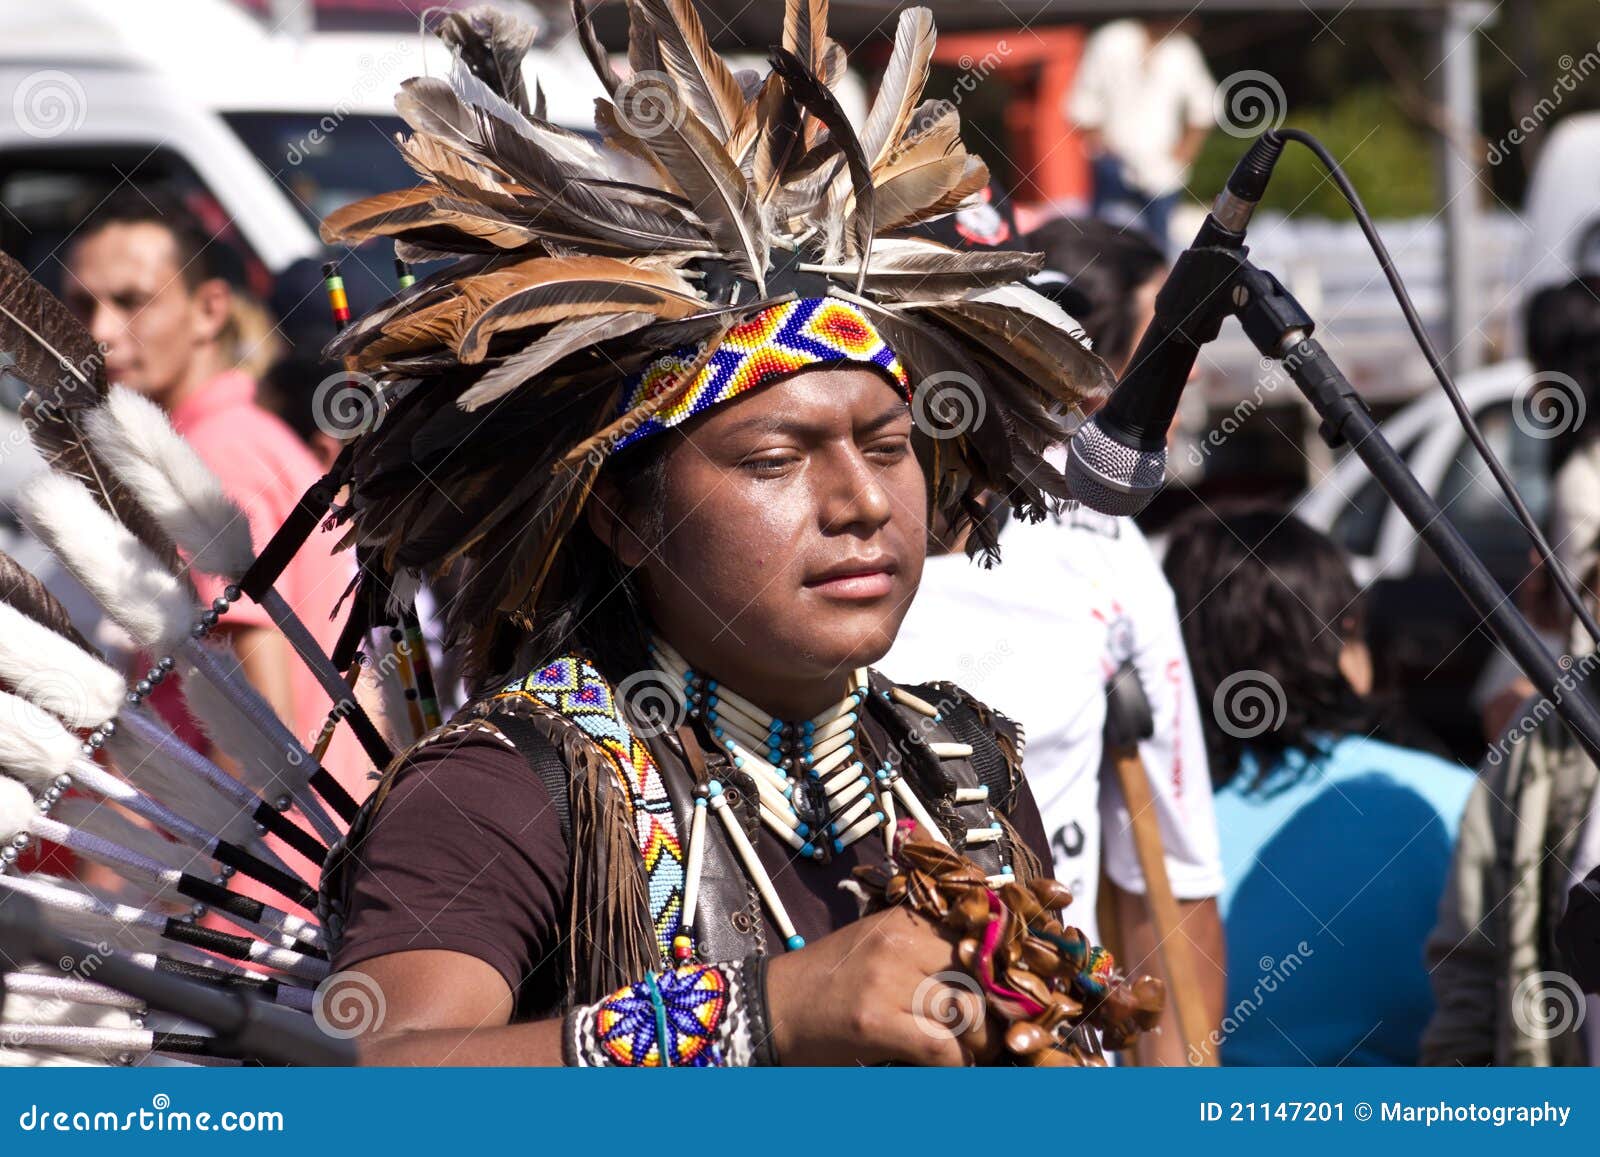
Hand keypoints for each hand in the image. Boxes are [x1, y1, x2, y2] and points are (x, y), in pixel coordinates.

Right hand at [762, 905, 999, 1065]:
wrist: (773, 1006)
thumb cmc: (829, 980)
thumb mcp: (877, 943)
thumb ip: (924, 947)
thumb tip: (986, 972)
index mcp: (902, 920)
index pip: (978, 939)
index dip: (1000, 973)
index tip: (1008, 995)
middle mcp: (898, 943)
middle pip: (979, 975)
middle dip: (995, 1010)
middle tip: (994, 1032)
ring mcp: (886, 982)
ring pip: (966, 1013)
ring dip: (979, 1042)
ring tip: (972, 1053)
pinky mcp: (876, 1023)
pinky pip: (942, 1048)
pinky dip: (954, 1065)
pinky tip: (947, 1068)